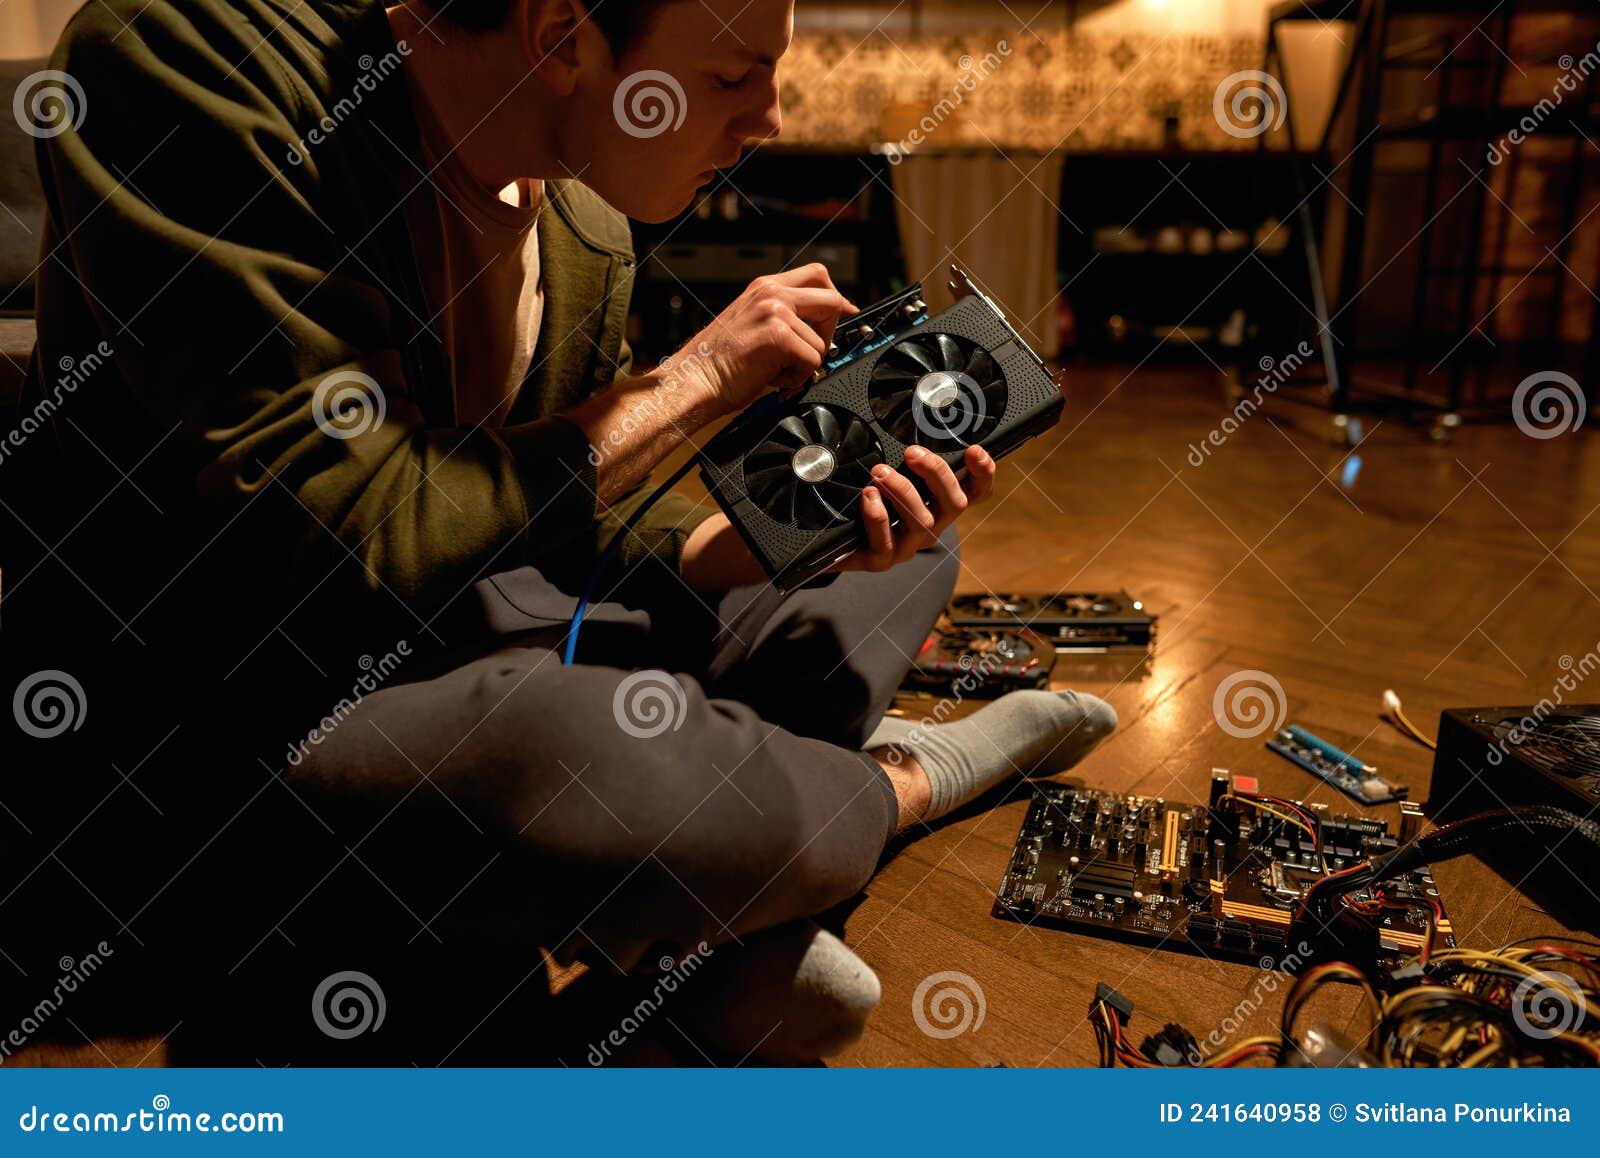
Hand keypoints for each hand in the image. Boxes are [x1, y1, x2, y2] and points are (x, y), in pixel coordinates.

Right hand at [680, 264, 855, 416]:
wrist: (696, 378)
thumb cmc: (720, 360)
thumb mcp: (752, 320)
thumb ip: (783, 313)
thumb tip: (819, 325)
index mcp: (765, 286)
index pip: (817, 275)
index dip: (837, 296)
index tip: (845, 312)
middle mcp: (771, 293)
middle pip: (831, 300)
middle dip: (829, 331)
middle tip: (809, 352)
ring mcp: (776, 313)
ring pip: (821, 343)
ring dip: (803, 364)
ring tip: (773, 369)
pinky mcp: (780, 337)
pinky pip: (812, 362)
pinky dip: (796, 379)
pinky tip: (772, 378)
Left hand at [834, 443, 997, 573]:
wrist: (829, 541)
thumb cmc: (864, 501)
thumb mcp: (888, 476)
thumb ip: (905, 460)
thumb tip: (906, 425)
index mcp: (937, 505)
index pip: (974, 492)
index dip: (983, 474)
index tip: (974, 450)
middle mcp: (929, 525)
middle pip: (954, 504)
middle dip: (937, 474)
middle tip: (912, 452)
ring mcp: (907, 545)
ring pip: (922, 522)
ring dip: (903, 491)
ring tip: (880, 472)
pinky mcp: (880, 559)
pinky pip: (886, 543)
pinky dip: (879, 518)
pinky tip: (869, 499)